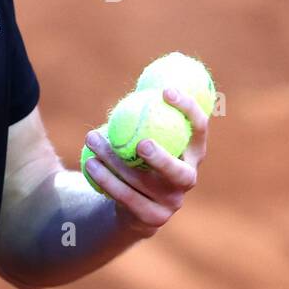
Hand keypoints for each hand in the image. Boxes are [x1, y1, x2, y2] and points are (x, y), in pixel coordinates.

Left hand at [83, 87, 208, 236]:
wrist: (133, 204)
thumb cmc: (140, 156)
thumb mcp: (148, 131)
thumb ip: (151, 109)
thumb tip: (154, 69)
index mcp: (193, 153)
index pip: (199, 129)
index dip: (188, 109)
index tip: (165, 90)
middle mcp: (187, 180)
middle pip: (179, 172)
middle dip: (162, 159)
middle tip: (140, 143)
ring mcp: (171, 203)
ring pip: (142, 183)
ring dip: (115, 161)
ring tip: (93, 139)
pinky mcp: (151, 219)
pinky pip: (125, 197)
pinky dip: (106, 178)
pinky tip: (90, 162)